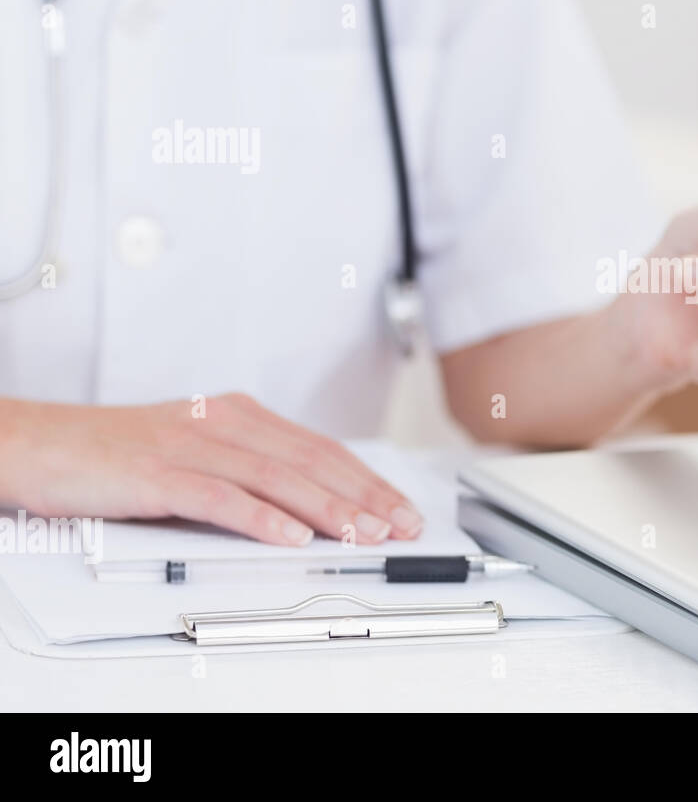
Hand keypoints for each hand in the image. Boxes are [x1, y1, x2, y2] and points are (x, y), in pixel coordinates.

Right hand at [0, 394, 423, 545]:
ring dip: (328, 508)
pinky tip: (290, 536)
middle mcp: (224, 423)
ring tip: (363, 533)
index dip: (367, 479)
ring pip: (276, 478)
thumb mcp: (197, 451)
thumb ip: (248, 468)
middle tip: (401, 525)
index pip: (321, 449)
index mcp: (240, 416)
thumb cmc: (117, 453)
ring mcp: (192, 446)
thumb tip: (307, 503)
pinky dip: (260, 517)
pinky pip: (219, 496)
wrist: (40, 442)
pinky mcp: (158, 473)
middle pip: (311, 461)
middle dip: (364, 496)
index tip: (400, 506)